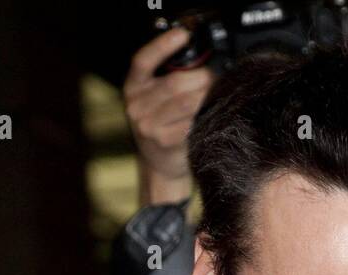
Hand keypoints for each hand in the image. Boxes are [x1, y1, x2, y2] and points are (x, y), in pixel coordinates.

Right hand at [123, 29, 214, 207]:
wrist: (159, 166)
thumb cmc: (161, 127)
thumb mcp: (154, 100)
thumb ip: (166, 81)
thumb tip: (199, 64)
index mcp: (132, 88)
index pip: (142, 61)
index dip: (162, 46)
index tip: (182, 35)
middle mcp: (136, 106)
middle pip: (174, 83)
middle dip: (200, 77)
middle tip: (213, 77)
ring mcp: (148, 126)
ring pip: (186, 102)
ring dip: (206, 96)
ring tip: (215, 94)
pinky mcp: (164, 141)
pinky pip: (191, 122)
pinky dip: (204, 116)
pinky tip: (211, 114)